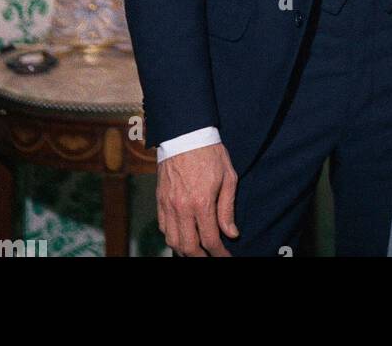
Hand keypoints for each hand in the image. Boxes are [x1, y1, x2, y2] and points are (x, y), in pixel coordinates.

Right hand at [157, 140, 238, 255]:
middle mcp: (182, 208)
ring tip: (197, 251)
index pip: (210, 239)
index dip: (219, 253)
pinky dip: (172, 237)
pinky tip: (181, 236)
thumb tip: (231, 233)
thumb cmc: (210, 153)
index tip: (226, 257)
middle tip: (211, 256)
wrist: (185, 133)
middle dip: (201, 257)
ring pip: (172, 241)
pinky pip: (163, 227)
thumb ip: (227, 208)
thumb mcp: (228, 177)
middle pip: (188, 247)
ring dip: (185, 250)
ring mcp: (168, 205)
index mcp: (201, 202)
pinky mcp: (160, 200)